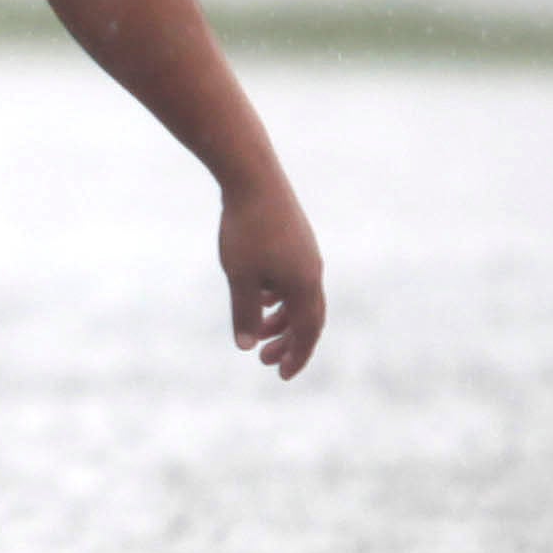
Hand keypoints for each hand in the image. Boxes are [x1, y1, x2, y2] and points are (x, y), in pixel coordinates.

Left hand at [219, 173, 325, 379]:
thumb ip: (244, 313)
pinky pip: (293, 278)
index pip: (307, 331)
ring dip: (281, 320)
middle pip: (307, 317)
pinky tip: (259, 296)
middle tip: (265, 362)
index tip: (280, 375)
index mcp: (304, 284)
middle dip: (289, 343)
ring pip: (299, 297)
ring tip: (258, 332)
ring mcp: (306, 252)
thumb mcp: (240, 277)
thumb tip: (246, 346)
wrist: (252, 176)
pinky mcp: (296, 238)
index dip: (296, 356)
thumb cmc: (245, 229)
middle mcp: (312, 269)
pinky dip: (279, 296)